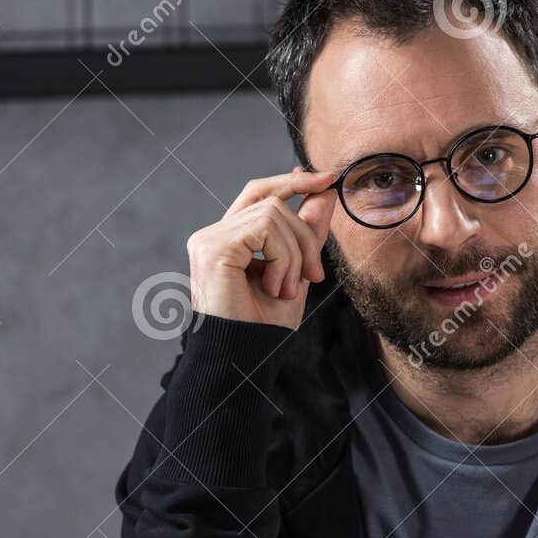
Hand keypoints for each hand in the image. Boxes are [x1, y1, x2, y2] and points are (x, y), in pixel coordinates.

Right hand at [184, 166, 338, 329]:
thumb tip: (326, 193)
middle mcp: (214, 235)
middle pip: (273, 202)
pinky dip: (282, 259)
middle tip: (315, 275)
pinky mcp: (213, 248)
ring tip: (287, 289)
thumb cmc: (265, 325)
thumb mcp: (297, 272)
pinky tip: (275, 286)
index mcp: (230, 239)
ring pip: (273, 214)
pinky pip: (264, 230)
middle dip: (306, 235)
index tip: (328, 179)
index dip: (293, 182)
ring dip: (295, 255)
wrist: (245, 358)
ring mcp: (209, 240)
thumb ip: (307, 233)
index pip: (260, 193)